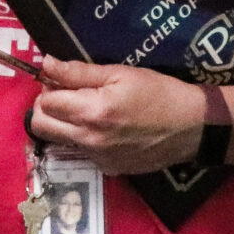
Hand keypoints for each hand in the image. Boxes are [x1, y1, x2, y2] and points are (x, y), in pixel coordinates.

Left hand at [28, 57, 209, 175]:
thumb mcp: (120, 74)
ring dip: (64, 123)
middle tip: (68, 95)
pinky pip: (82, 151)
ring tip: (91, 109)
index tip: (61, 80)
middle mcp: (89, 141)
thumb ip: (78, 72)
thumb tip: (45, 65)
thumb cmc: (159, 93)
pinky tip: (109, 127)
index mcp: (91, 113)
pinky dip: (85, 137)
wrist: (193, 127)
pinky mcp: (109, 169)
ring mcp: (98, 159)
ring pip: (59, 140)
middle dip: (47, 108)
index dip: (49, 88)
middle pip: (41, 127)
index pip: (44, 104)